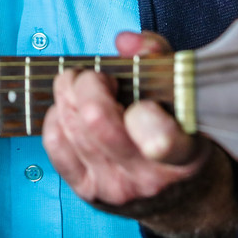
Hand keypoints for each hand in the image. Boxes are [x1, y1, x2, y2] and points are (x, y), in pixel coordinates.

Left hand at [41, 31, 237, 236]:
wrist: (176, 196)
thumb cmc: (178, 132)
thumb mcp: (183, 94)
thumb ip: (159, 57)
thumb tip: (125, 41)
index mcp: (183, 154)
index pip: (159, 139)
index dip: (141, 110)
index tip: (139, 97)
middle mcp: (147, 176)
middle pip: (95, 118)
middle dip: (89, 83)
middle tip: (99, 77)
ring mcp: (114, 187)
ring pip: (71, 126)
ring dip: (69, 94)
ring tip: (83, 86)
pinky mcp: (87, 190)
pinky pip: (55, 143)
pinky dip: (57, 116)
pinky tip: (71, 110)